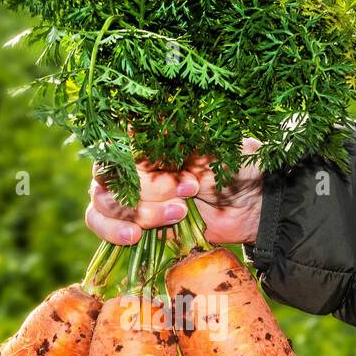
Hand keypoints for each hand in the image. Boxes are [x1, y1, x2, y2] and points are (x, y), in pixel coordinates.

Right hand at [85, 138, 264, 246]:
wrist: (253, 207)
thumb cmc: (238, 167)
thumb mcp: (220, 147)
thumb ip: (189, 136)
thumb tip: (150, 119)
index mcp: (152, 135)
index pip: (119, 137)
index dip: (140, 157)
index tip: (175, 168)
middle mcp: (135, 160)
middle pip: (110, 172)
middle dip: (148, 188)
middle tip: (189, 191)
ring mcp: (130, 191)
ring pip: (103, 200)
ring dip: (139, 211)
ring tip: (178, 213)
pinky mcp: (133, 220)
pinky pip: (102, 224)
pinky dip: (114, 231)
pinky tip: (134, 236)